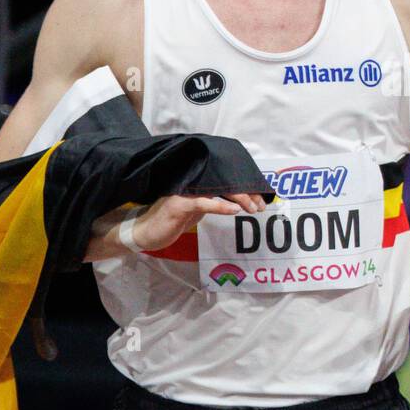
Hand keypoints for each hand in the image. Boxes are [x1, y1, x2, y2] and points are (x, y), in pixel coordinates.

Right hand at [129, 191, 264, 252]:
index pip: (227, 178)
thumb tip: (241, 199)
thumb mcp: (200, 207)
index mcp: (199, 179)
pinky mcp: (179, 204)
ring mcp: (185, 190)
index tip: (262, 198)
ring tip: (252, 208)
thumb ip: (216, 200)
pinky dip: (220, 206)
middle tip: (261, 206)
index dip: (246, 186)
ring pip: (218, 189)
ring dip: (239, 198)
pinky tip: (234, 210)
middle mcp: (193, 180)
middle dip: (247, 192)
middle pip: (226, 181)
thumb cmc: (174, 218)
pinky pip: (204, 202)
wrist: (147, 231)